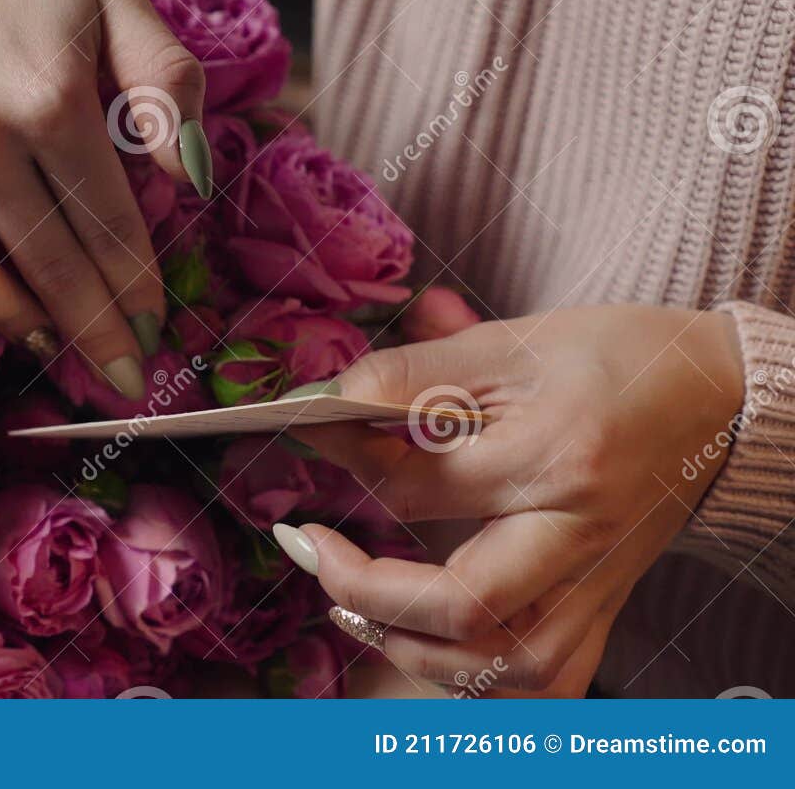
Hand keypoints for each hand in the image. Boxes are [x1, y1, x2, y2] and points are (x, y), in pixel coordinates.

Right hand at [0, 0, 210, 407]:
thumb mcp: (117, 0)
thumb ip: (168, 84)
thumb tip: (189, 183)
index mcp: (50, 98)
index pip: (112, 228)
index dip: (140, 290)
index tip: (160, 333)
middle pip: (51, 269)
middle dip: (99, 334)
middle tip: (127, 377)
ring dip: (21, 331)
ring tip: (55, 347)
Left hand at [287, 305, 744, 696]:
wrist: (716, 396)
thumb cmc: (613, 360)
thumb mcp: (509, 344)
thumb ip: (411, 375)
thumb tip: (323, 402)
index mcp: (557, 458)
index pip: (424, 485)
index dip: (348, 460)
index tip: (309, 434)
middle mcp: (579, 536)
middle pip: (462, 605)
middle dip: (364, 586)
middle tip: (309, 546)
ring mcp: (597, 585)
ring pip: (504, 667)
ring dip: (413, 648)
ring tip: (353, 602)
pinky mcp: (603, 608)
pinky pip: (540, 680)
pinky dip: (473, 677)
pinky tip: (422, 642)